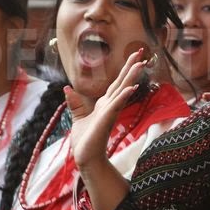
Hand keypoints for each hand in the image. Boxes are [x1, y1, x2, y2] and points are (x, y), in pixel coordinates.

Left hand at [67, 49, 146, 169]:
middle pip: (123, 82)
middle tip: (142, 52)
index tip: (135, 56)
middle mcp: (110, 105)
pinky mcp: (106, 120)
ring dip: (132, 78)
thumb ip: (75, 103)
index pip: (117, 82)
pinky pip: (116, 106)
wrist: (85, 157)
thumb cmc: (85, 140)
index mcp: (105, 103)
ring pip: (122, 91)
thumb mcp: (77, 117)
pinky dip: (123, 97)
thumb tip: (67, 88)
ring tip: (141, 64)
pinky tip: (132, 88)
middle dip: (132, 67)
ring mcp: (110, 112)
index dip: (126, 69)